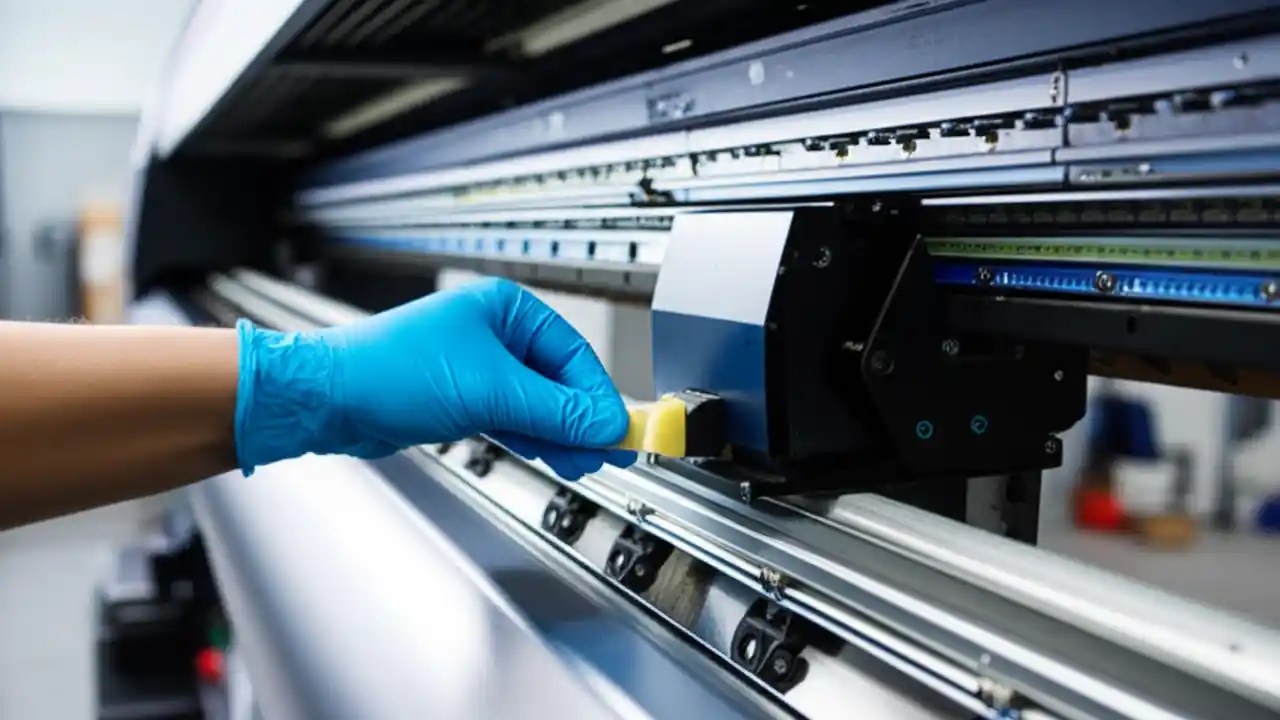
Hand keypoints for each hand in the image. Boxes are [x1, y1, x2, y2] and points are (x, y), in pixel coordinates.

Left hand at [235, 278, 634, 478]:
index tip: (617, 429)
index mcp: (505, 309)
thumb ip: (555, 411)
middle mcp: (494, 333)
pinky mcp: (461, 396)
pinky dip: (530, 434)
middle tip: (601, 451)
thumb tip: (605, 421)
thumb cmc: (389, 370)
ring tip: (577, 460)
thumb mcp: (489, 392)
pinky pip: (511, 415)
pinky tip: (545, 452)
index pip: (573, 354)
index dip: (598, 396)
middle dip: (579, 419)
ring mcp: (477, 366)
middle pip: (558, 379)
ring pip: (535, 402)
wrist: (327, 398)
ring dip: (556, 432)